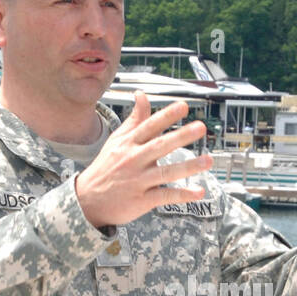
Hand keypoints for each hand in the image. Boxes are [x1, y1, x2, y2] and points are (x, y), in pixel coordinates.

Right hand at [74, 92, 212, 227]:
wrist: (88, 200)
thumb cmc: (107, 167)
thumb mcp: (117, 140)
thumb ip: (134, 119)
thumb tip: (142, 94)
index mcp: (128, 144)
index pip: (149, 126)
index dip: (166, 116)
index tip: (183, 106)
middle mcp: (133, 160)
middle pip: (160, 146)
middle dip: (181, 136)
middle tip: (200, 127)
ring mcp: (138, 181)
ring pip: (166, 172)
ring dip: (188, 166)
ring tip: (208, 160)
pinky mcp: (142, 200)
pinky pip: (166, 196)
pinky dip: (183, 195)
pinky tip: (199, 192)